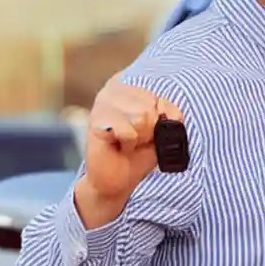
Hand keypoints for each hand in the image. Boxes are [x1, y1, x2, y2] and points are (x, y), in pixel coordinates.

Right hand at [78, 76, 181, 217]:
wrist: (120, 179)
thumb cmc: (140, 152)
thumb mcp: (163, 130)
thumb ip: (170, 113)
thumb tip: (166, 108)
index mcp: (130, 86)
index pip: (160, 98)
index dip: (159, 121)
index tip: (148, 131)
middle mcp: (113, 89)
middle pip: (150, 106)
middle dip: (149, 130)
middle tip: (136, 139)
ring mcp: (101, 103)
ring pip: (141, 116)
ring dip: (139, 137)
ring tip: (128, 142)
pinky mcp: (95, 122)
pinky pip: (128, 131)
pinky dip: (129, 144)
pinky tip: (118, 146)